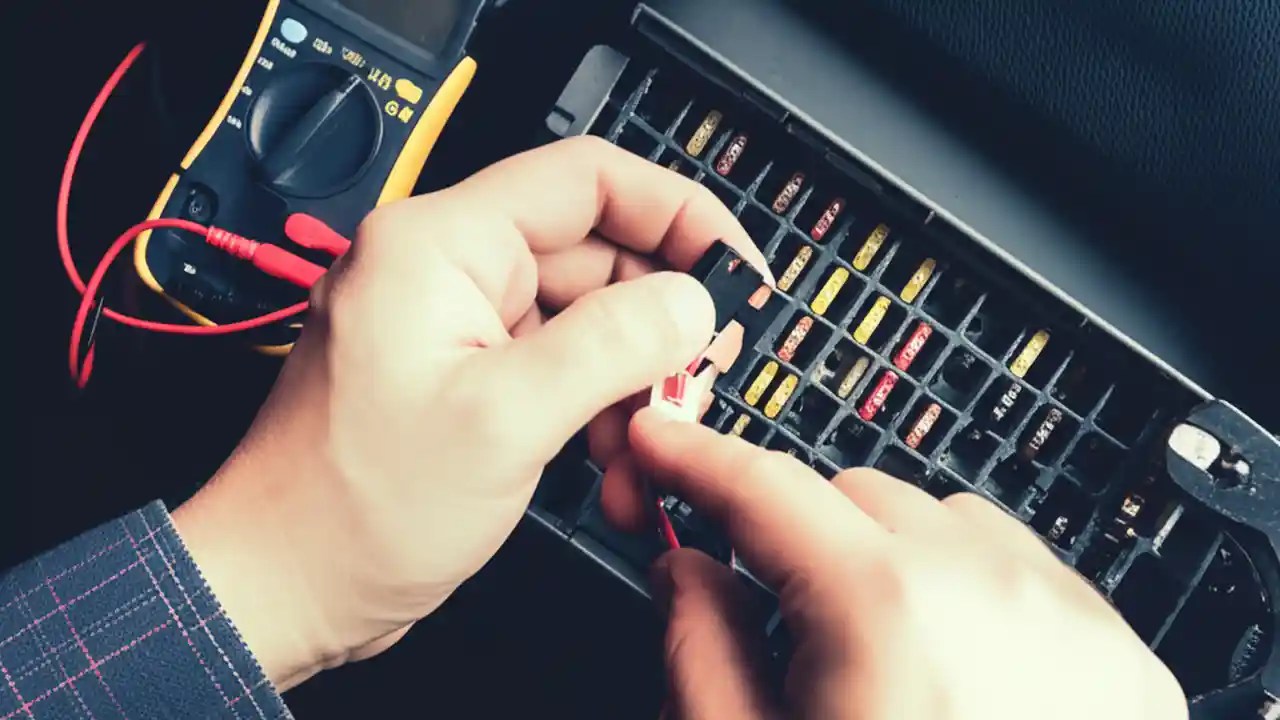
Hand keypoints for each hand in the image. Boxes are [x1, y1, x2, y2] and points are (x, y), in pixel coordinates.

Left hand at [170, 137, 768, 689]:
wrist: (285, 587)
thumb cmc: (352, 507)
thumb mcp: (504, 419)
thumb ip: (610, 346)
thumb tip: (690, 300)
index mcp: (441, 245)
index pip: (588, 181)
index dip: (677, 214)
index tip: (734, 267)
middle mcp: (448, 270)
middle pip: (598, 256)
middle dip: (660, 322)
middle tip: (702, 378)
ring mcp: (458, 325)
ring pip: (589, 321)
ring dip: (634, 382)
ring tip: (651, 446)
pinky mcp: (468, 375)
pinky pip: (562, 370)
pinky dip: (600, 412)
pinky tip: (615, 467)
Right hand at [611, 410, 1187, 719]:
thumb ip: (697, 647)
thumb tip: (686, 573)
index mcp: (882, 609)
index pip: (765, 487)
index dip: (696, 458)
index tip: (662, 442)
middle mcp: (988, 589)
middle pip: (855, 495)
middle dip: (800, 537)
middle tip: (777, 616)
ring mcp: (1067, 620)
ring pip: (944, 522)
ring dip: (891, 560)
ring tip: (877, 657)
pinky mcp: (1119, 660)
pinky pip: (1023, 571)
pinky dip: (969, 592)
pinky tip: (951, 672)